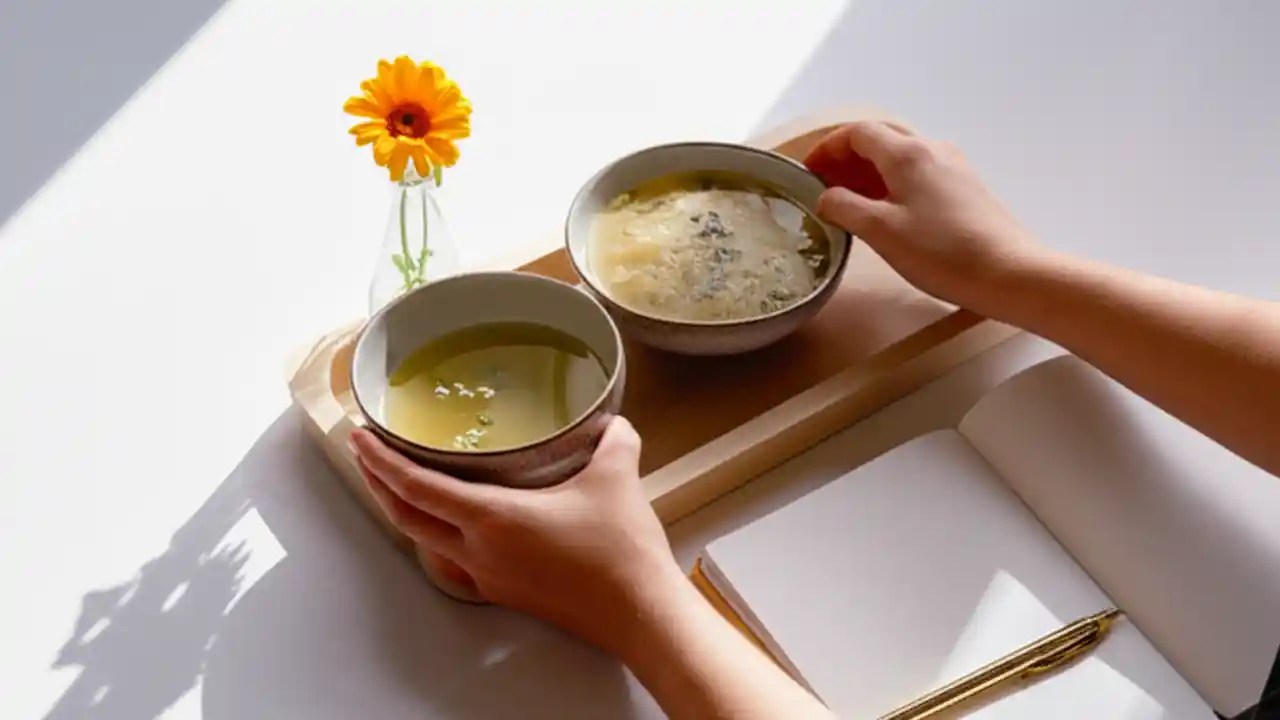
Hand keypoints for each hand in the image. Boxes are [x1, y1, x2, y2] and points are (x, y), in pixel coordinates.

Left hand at [349, 418, 684, 656]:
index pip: (417, 487)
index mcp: (493, 518)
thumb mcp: (616, 476)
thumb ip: (611, 439)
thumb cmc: (620, 554)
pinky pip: (456, 565)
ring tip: (404, 489)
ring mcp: (491, 578)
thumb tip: (611, 422)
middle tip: (368, 457)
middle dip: (379, 486)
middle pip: (407, 519)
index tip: (361, 438)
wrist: (639, 613)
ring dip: (407, 516)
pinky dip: (441, 541)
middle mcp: (480, 551)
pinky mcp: (508, 594)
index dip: (381, 461)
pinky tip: (458, 531)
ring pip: (427, 545)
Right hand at [805, 120, 1046, 314]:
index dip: (828, 148)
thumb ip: (845, 207)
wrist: (1008, 272)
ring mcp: (953, 166)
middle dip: (847, 158)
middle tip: (825, 186)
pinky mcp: (965, 187)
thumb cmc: (940, 252)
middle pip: (881, 138)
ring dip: (870, 171)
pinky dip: (893, 183)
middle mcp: (931, 149)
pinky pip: (919, 173)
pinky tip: (887, 213)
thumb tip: (826, 197)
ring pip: (901, 156)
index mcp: (907, 153)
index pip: (857, 132)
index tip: (808, 173)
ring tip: (850, 202)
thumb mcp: (880, 231)